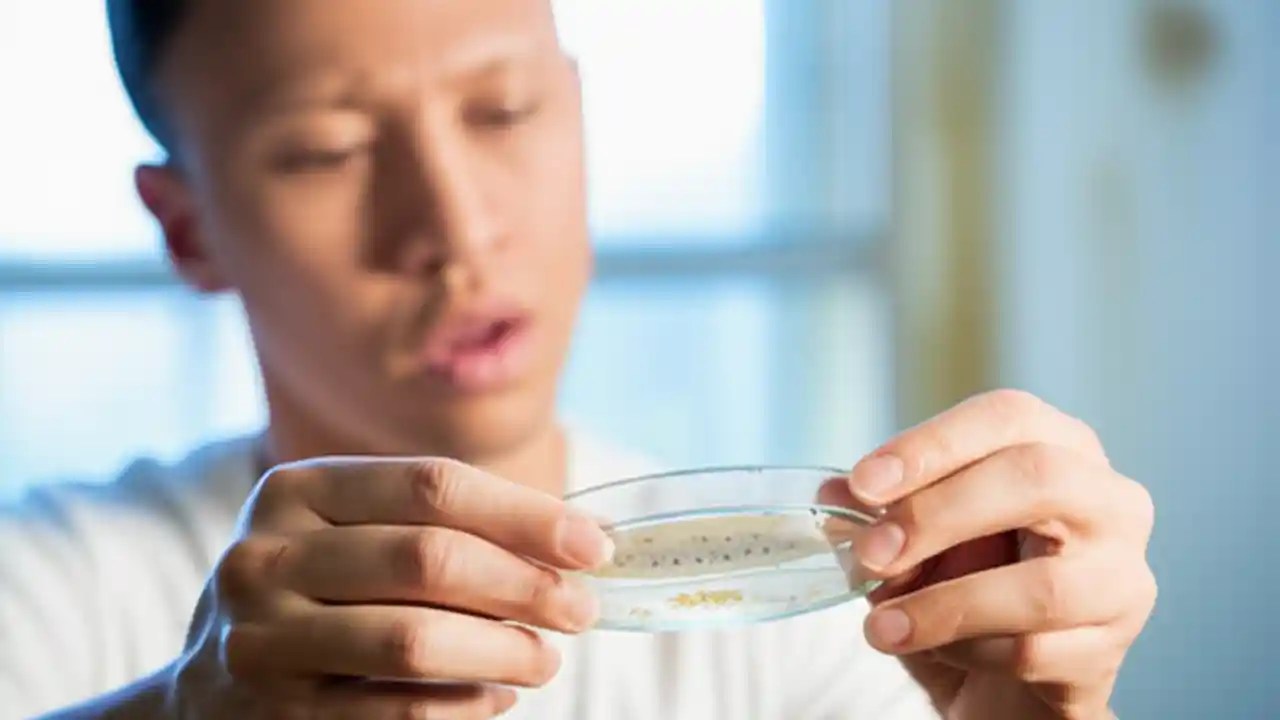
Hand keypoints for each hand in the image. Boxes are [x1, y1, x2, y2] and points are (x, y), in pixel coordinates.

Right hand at [165, 457, 612, 719]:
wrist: (206, 693)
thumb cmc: (315, 596)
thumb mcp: (351, 537)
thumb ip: (443, 527)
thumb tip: (582, 539)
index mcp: (296, 489)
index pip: (433, 485)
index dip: (526, 514)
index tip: (595, 544)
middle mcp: (265, 555)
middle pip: (429, 557)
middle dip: (525, 584)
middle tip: (582, 609)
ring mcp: (260, 640)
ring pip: (414, 639)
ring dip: (504, 651)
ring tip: (546, 658)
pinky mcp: (270, 716)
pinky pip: (395, 712)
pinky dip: (463, 705)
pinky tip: (497, 696)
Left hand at [846, 390, 1154, 719]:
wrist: (1006, 682)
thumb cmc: (967, 582)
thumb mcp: (916, 537)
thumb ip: (882, 510)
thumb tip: (831, 496)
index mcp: (1061, 446)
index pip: (1007, 416)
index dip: (931, 444)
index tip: (864, 483)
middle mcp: (1109, 500)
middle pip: (1036, 478)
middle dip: (938, 514)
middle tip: (870, 555)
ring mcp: (1121, 577)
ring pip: (1043, 585)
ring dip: (945, 606)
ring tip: (880, 626)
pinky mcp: (1110, 649)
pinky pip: (1035, 651)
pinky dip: (970, 652)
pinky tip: (937, 652)